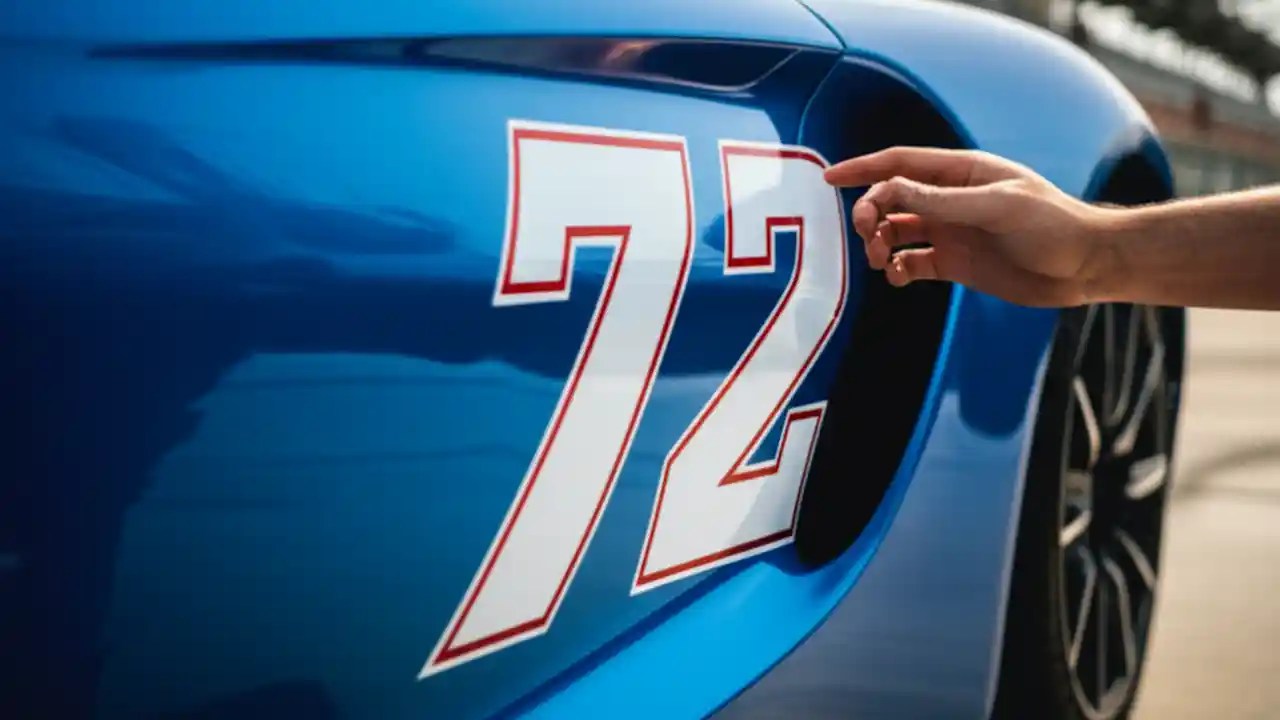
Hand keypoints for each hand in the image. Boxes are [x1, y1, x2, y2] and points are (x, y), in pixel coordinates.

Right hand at [824, 147, 1114, 306]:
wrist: (1086, 265)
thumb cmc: (1051, 224)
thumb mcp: (994, 206)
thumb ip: (940, 201)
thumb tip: (889, 189)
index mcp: (961, 173)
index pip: (899, 164)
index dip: (862, 169)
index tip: (829, 178)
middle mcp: (950, 200)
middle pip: (890, 199)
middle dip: (869, 213)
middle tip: (865, 234)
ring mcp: (951, 231)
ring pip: (896, 232)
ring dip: (879, 244)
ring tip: (880, 261)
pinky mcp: (955, 263)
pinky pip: (911, 263)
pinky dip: (896, 269)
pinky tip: (897, 277)